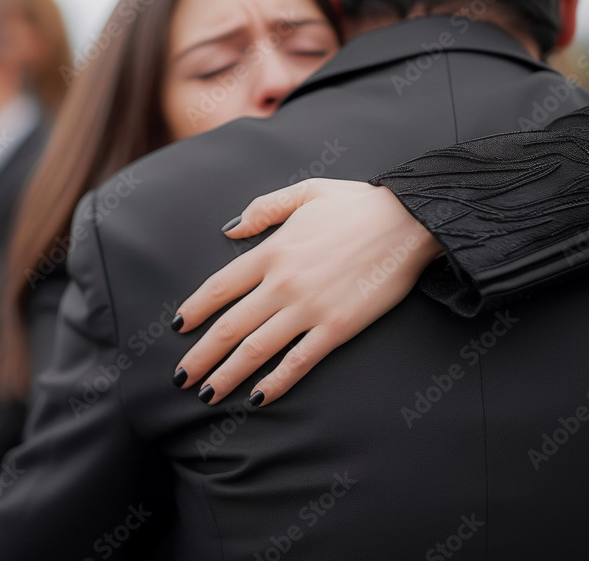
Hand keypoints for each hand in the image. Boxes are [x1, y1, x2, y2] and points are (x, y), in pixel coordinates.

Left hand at [173, 178, 442, 406]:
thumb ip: (263, 209)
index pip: (219, 287)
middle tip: (180, 377)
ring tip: (207, 394)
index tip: (178, 328)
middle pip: (229, 326)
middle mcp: (283, 282)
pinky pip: (299, 361)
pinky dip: (276, 382)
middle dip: (200, 356)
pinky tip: (258, 398)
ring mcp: (309, 307)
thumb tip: (230, 230)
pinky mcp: (338, 327)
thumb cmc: (357, 203)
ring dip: (227, 374)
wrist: (409, 220)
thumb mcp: (305, 191)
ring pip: (256, 349)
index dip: (194, 310)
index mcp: (272, 250)